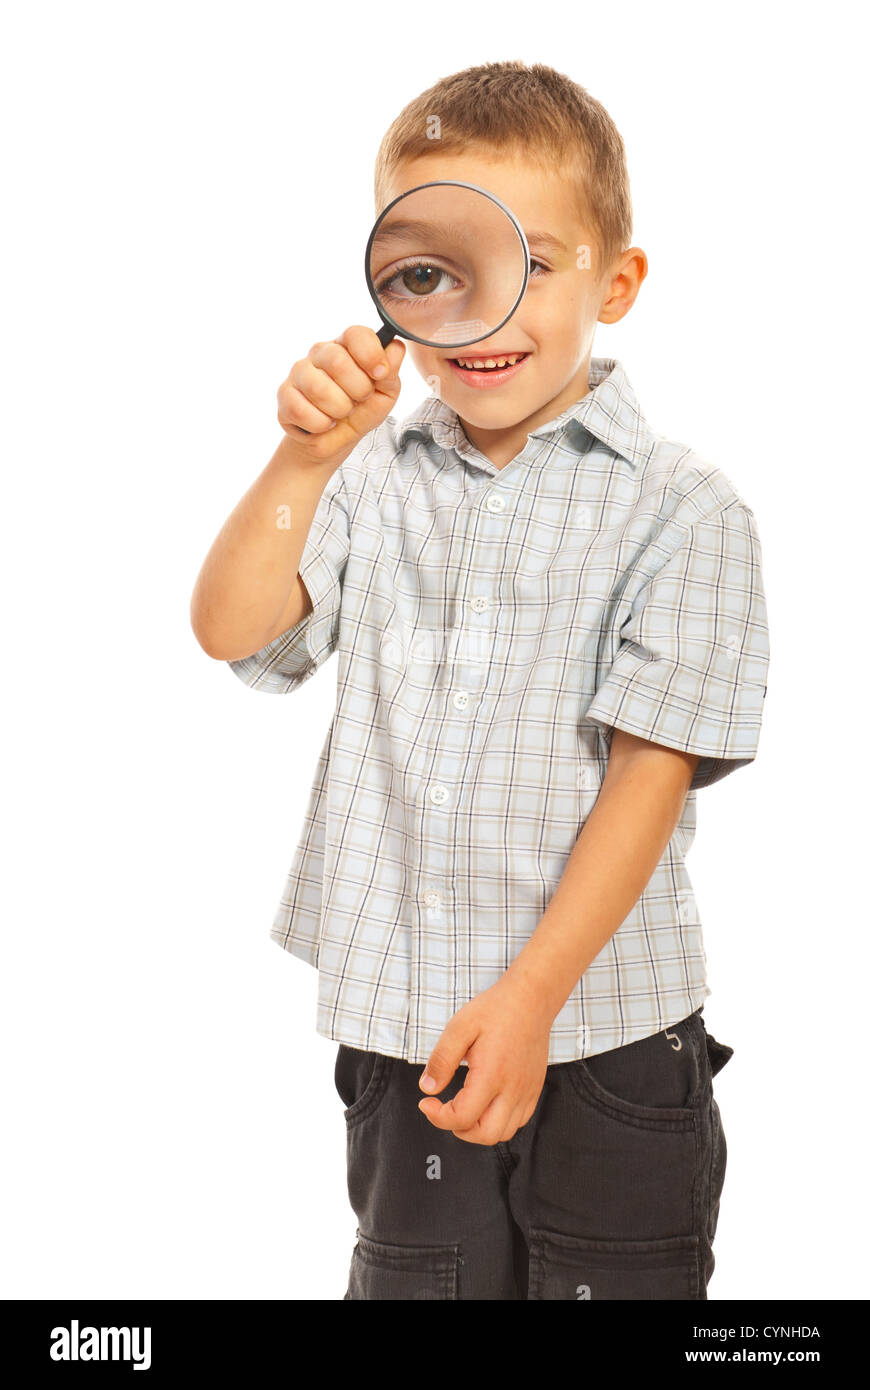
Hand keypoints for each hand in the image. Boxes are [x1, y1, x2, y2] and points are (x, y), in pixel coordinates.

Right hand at [277, 325, 404, 464]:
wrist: (335, 441)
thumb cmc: (360, 411)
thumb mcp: (384, 394)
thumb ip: (390, 371)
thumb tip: (395, 348)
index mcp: (347, 346)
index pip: (356, 334)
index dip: (371, 354)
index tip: (380, 374)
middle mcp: (320, 353)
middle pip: (337, 360)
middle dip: (357, 390)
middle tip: (358, 400)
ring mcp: (299, 372)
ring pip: (318, 388)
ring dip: (338, 409)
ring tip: (340, 413)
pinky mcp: (285, 395)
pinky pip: (301, 410)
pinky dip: (320, 424)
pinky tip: (323, 423)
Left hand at [417, 972, 553, 1144]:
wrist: (531, 999)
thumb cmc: (496, 1010)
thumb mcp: (460, 1027)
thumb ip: (442, 1059)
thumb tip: (427, 1088)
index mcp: (492, 1075)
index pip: (462, 1118)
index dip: (437, 1117)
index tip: (426, 1102)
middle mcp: (513, 1089)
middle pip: (485, 1135)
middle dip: (458, 1129)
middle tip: (445, 1109)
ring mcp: (527, 1092)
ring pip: (504, 1133)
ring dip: (479, 1128)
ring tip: (464, 1106)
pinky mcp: (534, 1090)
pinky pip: (518, 1121)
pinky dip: (498, 1121)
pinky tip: (485, 1102)